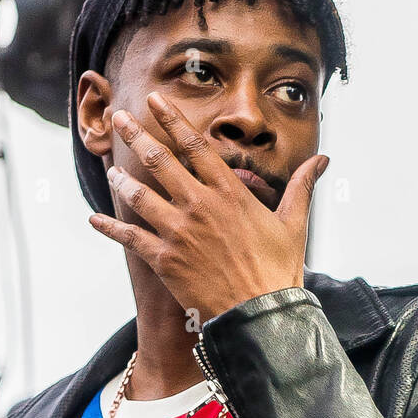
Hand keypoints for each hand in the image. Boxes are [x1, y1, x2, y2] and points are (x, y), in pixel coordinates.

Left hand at [89, 90, 328, 322]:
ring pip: (140, 195)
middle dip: (137, 135)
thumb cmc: (279, 271)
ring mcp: (179, 232)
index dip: (172, 120)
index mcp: (228, 191)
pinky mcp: (164, 260)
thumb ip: (301, 186)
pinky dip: (109, 227)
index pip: (195, 145)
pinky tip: (94, 219)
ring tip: (111, 168)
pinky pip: (130, 238)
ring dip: (122, 179)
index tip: (154, 101)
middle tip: (118, 117)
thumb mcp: (294, 224)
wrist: (260, 315)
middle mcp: (199, 205)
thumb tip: (323, 160)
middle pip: (160, 161)